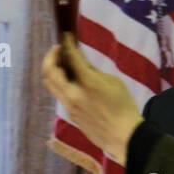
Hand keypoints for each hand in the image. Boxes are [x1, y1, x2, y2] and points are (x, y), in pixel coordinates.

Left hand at [42, 33, 143, 162]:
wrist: (124, 137)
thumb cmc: (124, 107)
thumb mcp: (113, 82)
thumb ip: (93, 70)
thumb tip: (79, 59)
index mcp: (88, 84)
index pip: (70, 58)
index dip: (66, 44)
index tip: (66, 36)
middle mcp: (73, 95)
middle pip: (49, 71)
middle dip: (51, 56)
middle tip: (59, 49)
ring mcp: (69, 106)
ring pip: (49, 84)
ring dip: (52, 70)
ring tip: (61, 63)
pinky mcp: (70, 115)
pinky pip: (58, 94)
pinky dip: (59, 82)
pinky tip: (69, 79)